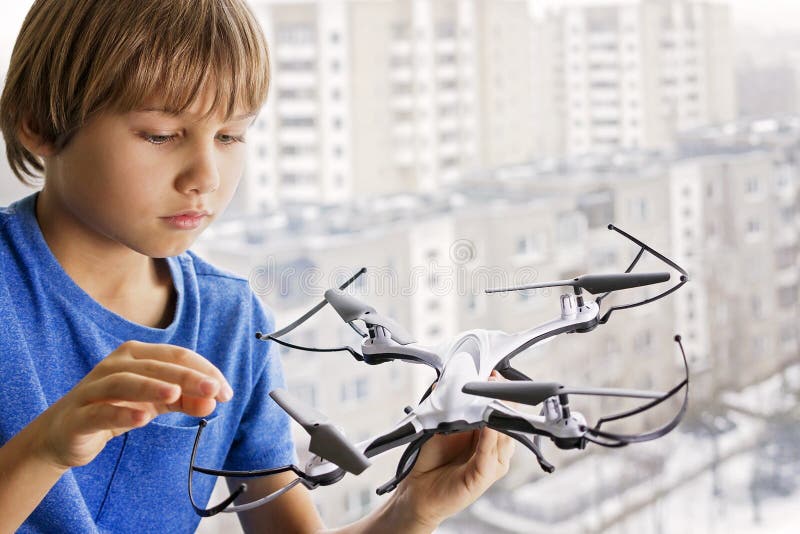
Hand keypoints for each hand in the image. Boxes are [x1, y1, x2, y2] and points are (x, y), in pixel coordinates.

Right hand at [28, 341, 232, 469]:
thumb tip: (215, 400)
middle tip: (214, 390)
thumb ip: (186, 401)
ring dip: (152, 387)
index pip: (176, 356)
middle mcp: (114, 365)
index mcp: (136, 355)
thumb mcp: (156, 404)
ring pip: (125, 382)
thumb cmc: (116, 408)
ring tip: (176, 394)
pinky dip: (122, 413)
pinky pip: (100, 411)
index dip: (204, 371)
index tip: (227, 392)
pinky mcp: (78, 416)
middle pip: (155, 366)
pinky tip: (142, 419)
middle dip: (187, 377)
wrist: (65, 434)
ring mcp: (93, 388)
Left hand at [397, 371, 515, 529]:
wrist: (418, 489)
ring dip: (498, 415)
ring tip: (493, 395)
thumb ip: (449, 405)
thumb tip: (449, 379)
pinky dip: (490, 437)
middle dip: (502, 399)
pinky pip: (490, 454)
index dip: (500, 393)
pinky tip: (488, 424)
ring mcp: (492, 464)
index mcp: (489, 436)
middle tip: (495, 380)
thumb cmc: (432, 459)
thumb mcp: (442, 425)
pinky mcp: (483, 477)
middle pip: (509, 421)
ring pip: (503, 436)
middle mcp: (495, 450)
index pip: (504, 411)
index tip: (494, 375)